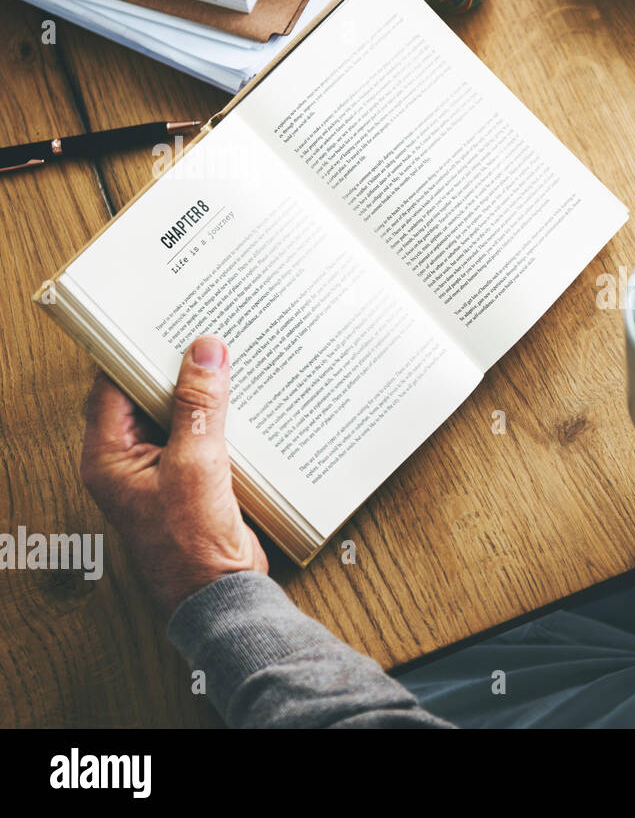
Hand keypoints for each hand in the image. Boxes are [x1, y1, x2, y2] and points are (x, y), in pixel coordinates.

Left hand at [80, 335, 266, 613]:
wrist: (221, 595)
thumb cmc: (190, 547)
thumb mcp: (195, 466)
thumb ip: (199, 407)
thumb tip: (204, 354)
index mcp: (109, 457)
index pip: (112, 386)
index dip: (137, 352)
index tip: (164, 323)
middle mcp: (130, 461)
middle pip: (147, 396)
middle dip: (176, 366)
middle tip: (203, 335)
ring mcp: (162, 470)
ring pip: (178, 413)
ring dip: (202, 392)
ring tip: (227, 361)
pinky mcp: (193, 479)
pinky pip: (202, 434)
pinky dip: (221, 417)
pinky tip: (243, 402)